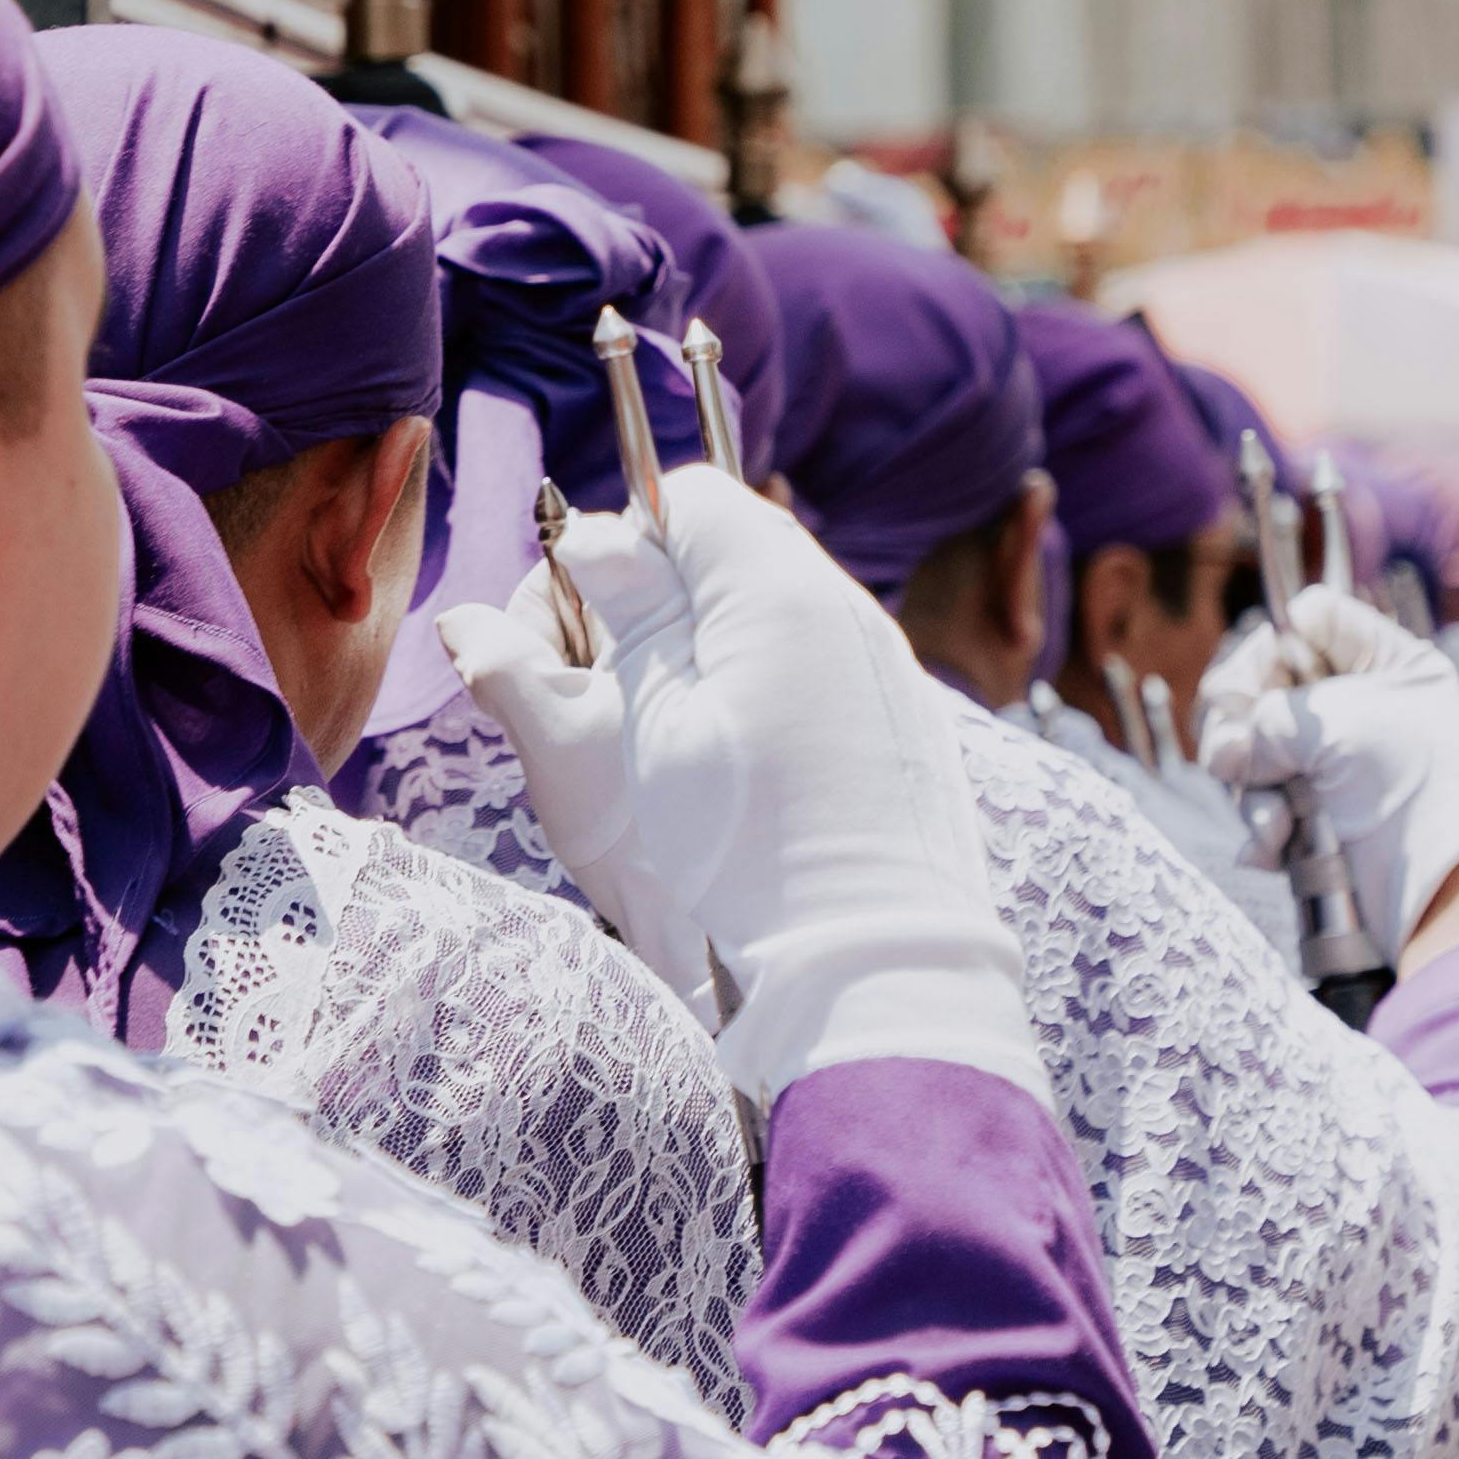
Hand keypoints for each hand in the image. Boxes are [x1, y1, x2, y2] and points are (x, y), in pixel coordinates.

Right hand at [442, 466, 1043, 1107]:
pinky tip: (748, 777)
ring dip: (710, 652)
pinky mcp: (900, 723)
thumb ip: (599, 629)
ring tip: (682, 746)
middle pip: (730, 550)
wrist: (873, 960)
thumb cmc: (741, 848)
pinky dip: (764, 695)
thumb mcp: (641, 731)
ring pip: (770, 612)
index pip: (687, 497)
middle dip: (661, 601)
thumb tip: (558, 556)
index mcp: (774, 588)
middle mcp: (843, 607)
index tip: (593, 626)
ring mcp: (883, 664)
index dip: (623, 544)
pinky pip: (814, 668)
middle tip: (622, 693)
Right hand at [1199, 584, 1458, 958]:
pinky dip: (1263, 826)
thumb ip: (1267, 718)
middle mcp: (1356, 707)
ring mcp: (1331, 763)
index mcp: (1385, 663)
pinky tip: (1275, 844)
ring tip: (1270, 818)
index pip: (1311, 623)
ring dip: (1251, 786)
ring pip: (1252, 752)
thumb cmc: (1409, 780)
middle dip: (1240, 720)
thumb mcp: (1334, 723)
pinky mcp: (1313, 815)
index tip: (1262, 670)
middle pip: (1265, 687)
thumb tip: (1222, 754)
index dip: (1276, 642)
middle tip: (1230, 751)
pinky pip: (1260, 804)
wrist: (1439, 876)